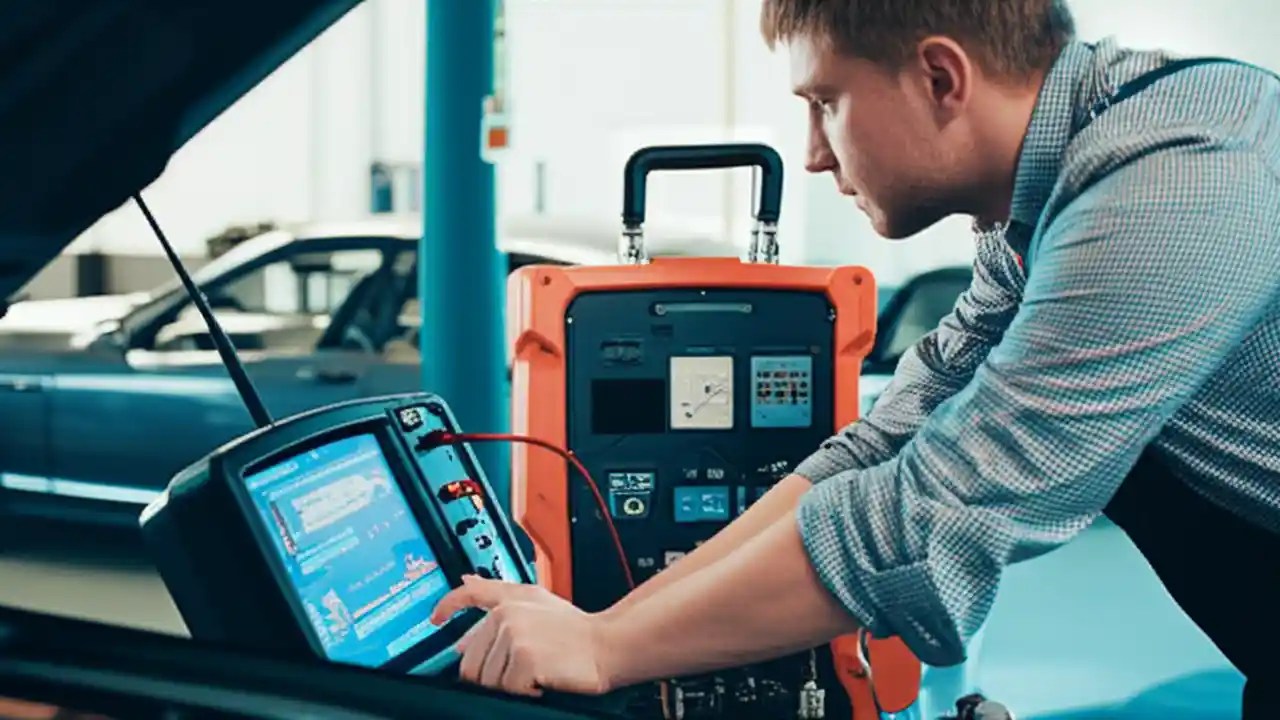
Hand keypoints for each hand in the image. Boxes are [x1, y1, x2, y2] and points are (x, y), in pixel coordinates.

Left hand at [429, 575, 614, 696]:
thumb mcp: (538, 603)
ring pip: (488, 679)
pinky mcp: (524, 658)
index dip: (448, 605)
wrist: (607, 645)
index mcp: (509, 601)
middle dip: (490, 674)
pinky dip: (525, 692)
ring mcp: (515, 636)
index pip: (469, 595)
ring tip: (535, 673)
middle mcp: (507, 615)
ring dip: (510, 685)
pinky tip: (541, 682)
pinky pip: (508, 689)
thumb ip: (498, 598)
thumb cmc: (577, 630)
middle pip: (471, 660)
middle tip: (518, 673)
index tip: (436, 617)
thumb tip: (465, 593)